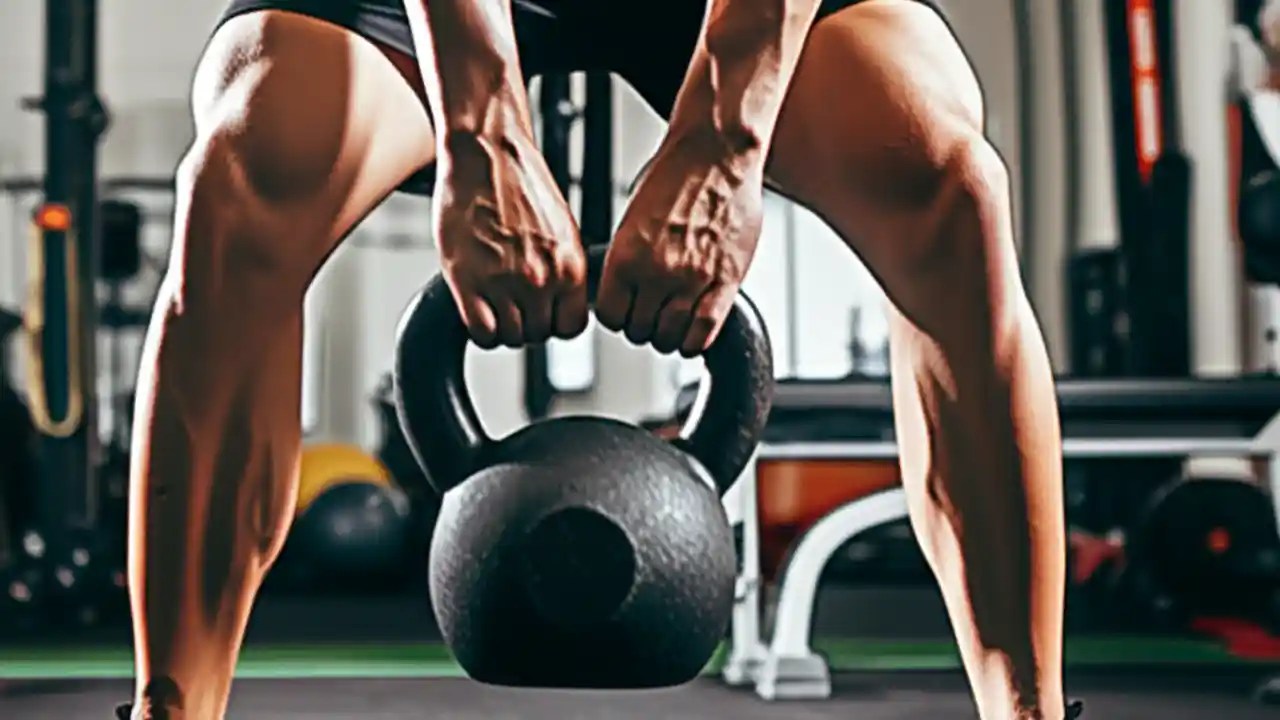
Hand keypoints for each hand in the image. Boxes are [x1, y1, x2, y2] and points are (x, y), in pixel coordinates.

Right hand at [434, 130, 587, 347]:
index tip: (541, 313)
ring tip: (493, 300)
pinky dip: (480, 329)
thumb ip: (562, 268)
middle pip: (538, 335)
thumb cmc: (519, 182)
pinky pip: (482, 333)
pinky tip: (477, 308)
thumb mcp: (561, 229)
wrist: (486, 154)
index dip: (552, 323)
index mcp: (569, 267)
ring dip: (501, 325)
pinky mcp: (469, 282)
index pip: (570, 328)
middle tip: (512, 302)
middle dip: (525, 323)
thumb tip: (560, 298)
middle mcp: (541, 279)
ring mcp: (504, 283)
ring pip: (510, 337)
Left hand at [596, 130, 764, 355]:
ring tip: (673, 320)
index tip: (625, 311)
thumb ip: (629, 261)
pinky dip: (695, 340)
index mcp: (626, 257)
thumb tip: (625, 291)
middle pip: (640, 331)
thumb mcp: (631, 218)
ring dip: (669, 336)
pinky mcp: (726, 281)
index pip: (611, 317)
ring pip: (672, 339)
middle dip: (643, 326)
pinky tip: (693, 330)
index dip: (617, 316)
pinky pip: (705, 331)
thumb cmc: (674, 176)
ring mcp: (693, 280)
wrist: (717, 152)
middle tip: (651, 313)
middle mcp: (658, 273)